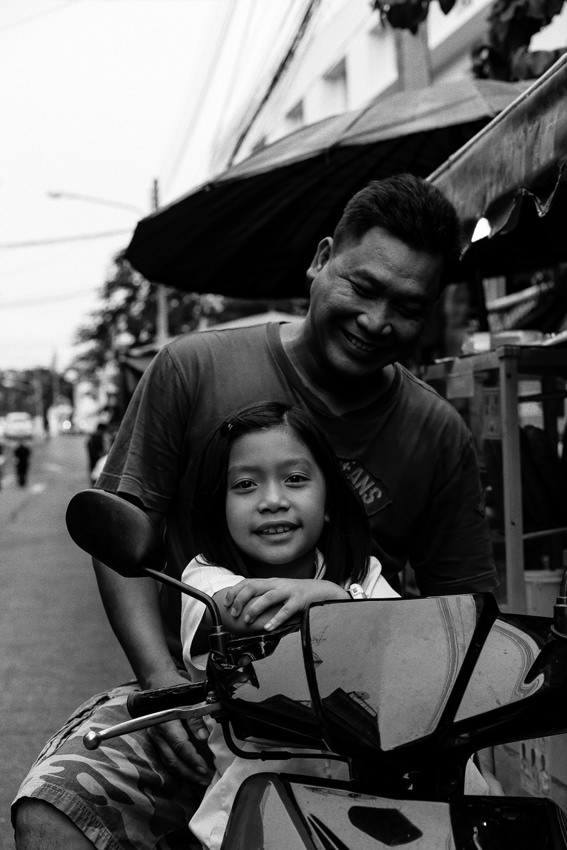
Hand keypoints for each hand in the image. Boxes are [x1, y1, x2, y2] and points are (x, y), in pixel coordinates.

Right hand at [143, 670, 213, 783]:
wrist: (160, 685)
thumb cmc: (177, 690)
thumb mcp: (189, 699)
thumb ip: (196, 719)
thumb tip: (203, 737)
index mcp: (166, 721)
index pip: (180, 745)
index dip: (193, 758)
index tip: (204, 768)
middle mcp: (158, 733)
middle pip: (173, 760)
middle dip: (190, 773)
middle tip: (205, 780)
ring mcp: (155, 739)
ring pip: (169, 763)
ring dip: (186, 774)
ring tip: (201, 780)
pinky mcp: (157, 743)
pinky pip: (168, 760)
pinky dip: (180, 769)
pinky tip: (191, 774)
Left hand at [224, 578, 347, 631]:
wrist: (323, 591)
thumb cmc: (298, 595)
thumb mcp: (280, 592)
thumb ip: (266, 597)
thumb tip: (247, 609)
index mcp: (271, 582)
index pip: (248, 582)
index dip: (235, 591)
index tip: (226, 603)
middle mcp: (278, 584)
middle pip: (253, 587)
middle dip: (240, 600)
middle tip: (234, 614)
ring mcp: (289, 591)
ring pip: (268, 597)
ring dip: (255, 609)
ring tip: (247, 621)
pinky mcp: (299, 600)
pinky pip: (286, 610)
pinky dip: (276, 619)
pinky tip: (268, 628)